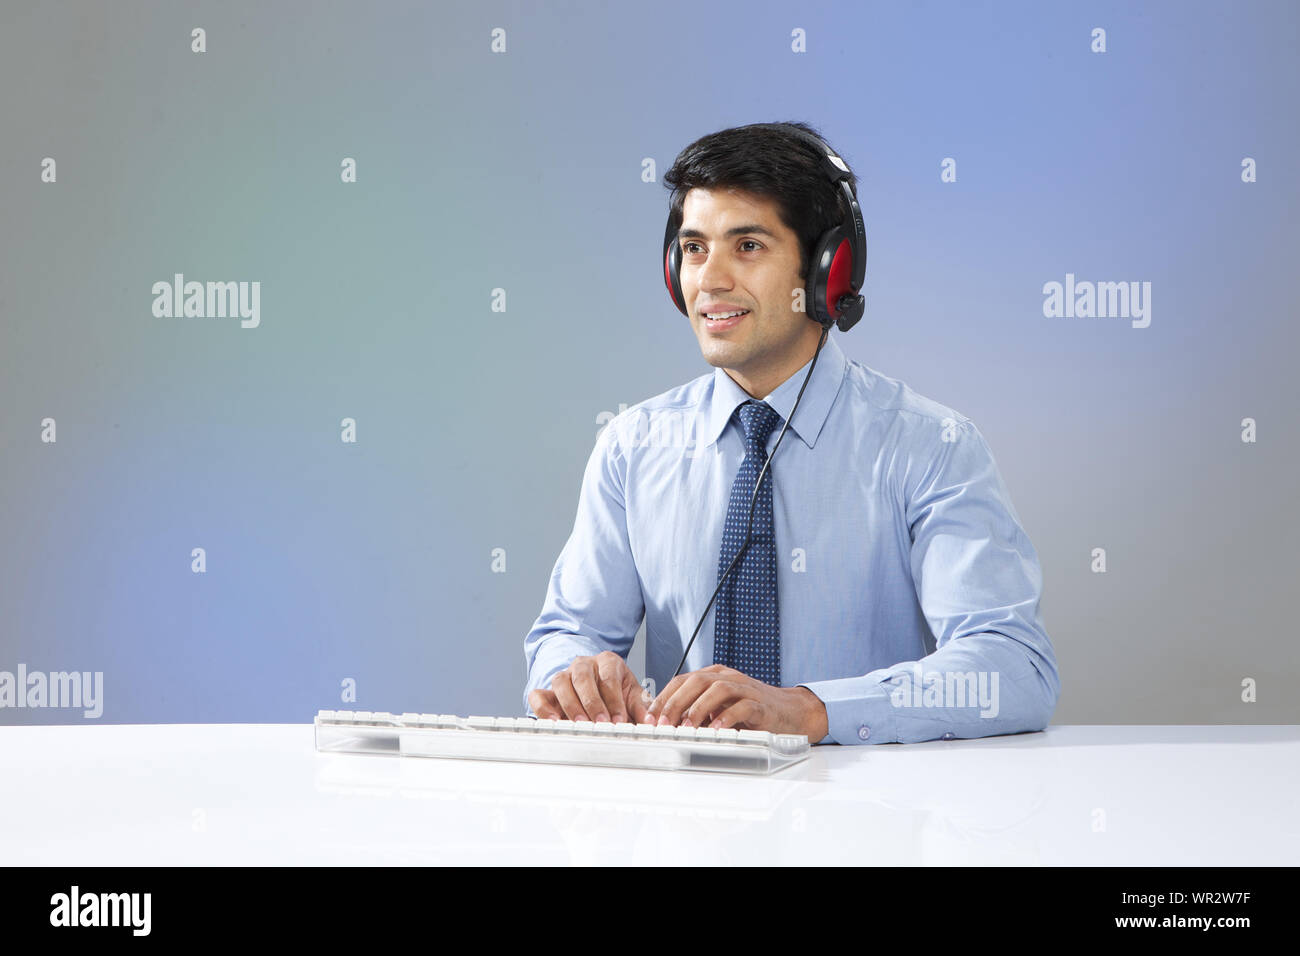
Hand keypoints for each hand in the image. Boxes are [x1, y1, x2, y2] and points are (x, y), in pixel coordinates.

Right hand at [528, 651, 652, 723]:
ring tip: (580, 725)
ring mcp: (564, 675)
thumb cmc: (617, 692)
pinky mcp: (548, 691)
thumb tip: (650, 722)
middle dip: (592, 703)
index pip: (608, 677)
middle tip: (600, 724)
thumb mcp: (633, 696)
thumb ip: (642, 709)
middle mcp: (583, 664)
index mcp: (607, 661)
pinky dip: (543, 708)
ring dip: (570, 705)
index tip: (619, 721)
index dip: (614, 700)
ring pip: (560, 682)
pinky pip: (539, 694)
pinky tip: (554, 722)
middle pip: (583, 678)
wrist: (600, 689)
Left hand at [646, 664, 828, 739]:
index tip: (650, 718)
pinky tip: (716, 729)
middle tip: (663, 724)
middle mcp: (728, 678)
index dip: (663, 698)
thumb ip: (696, 711)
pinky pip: (742, 706)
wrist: (791, 712)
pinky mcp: (761, 704)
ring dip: (698, 709)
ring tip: (686, 728)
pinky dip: (726, 717)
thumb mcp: (719, 708)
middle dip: (675, 703)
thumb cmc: (752, 711)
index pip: (682, 681)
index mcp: (714, 676)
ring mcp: (745, 689)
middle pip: (696, 682)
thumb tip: (666, 724)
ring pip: (717, 689)